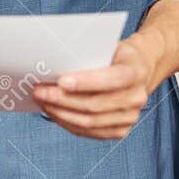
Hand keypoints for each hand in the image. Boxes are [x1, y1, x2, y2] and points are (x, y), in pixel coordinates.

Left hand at [32, 33, 165, 140]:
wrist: (137, 69)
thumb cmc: (115, 55)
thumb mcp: (106, 46)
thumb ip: (87, 54)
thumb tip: (54, 63)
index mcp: (136, 72)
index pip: (111, 80)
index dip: (85, 82)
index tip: (61, 81)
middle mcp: (137, 97)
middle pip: (95, 105)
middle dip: (63, 100)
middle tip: (41, 91)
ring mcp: (130, 117)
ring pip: (90, 122)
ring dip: (61, 113)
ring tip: (43, 102)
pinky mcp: (121, 130)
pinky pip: (90, 132)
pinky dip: (69, 123)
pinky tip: (55, 113)